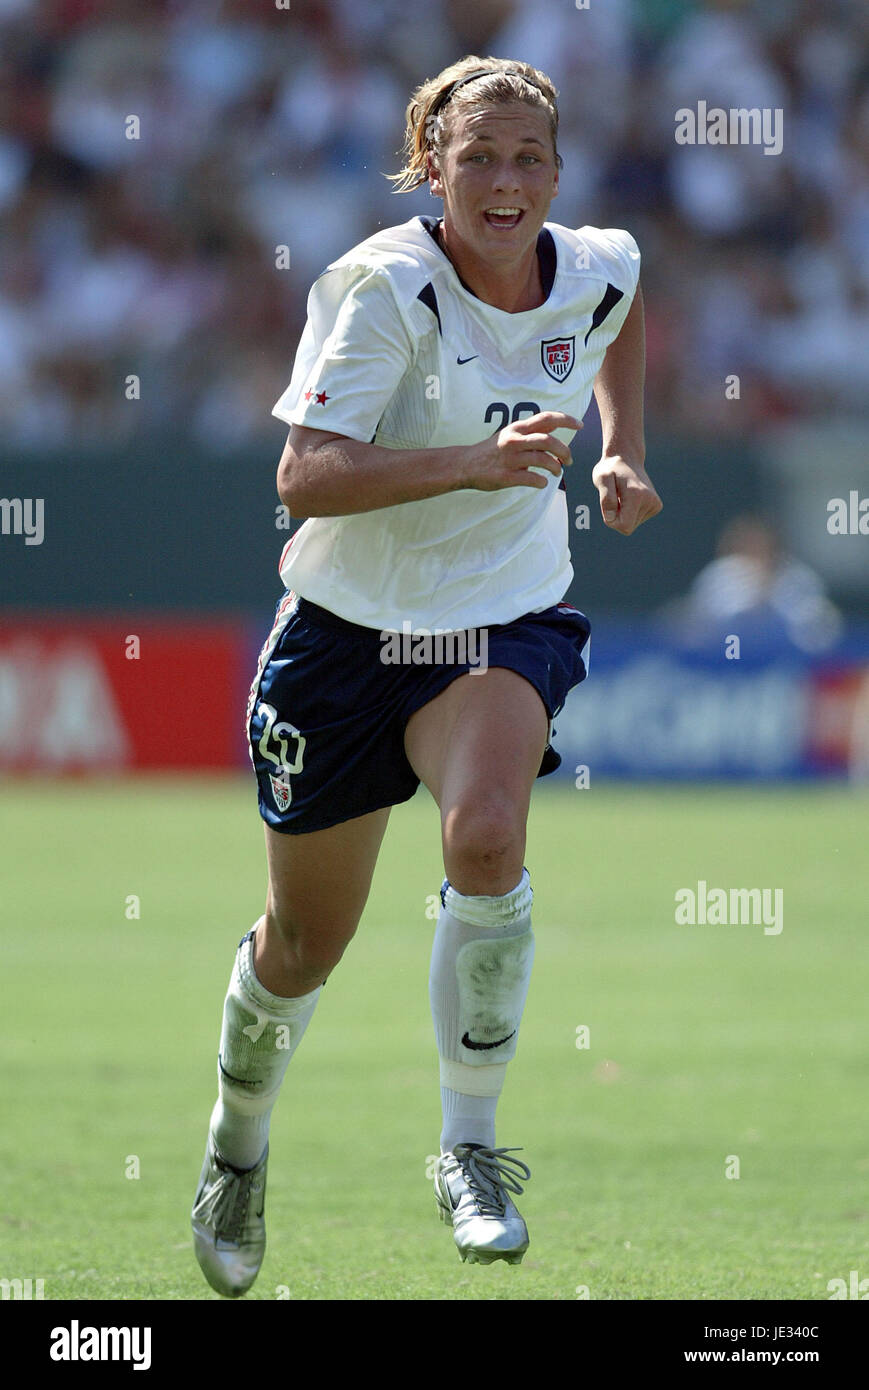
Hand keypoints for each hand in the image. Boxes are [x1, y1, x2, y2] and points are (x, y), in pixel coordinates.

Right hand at [462, 411, 581, 491]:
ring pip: (543, 460)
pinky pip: (531, 479)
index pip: (547, 418)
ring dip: (556, 468)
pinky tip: (542, 483)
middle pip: (549, 441)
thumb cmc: (492, 450)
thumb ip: (531, 431)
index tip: (580, 425)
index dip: (566, 420)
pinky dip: (541, 482)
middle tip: (569, 460)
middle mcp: (515, 440)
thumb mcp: (510, 434)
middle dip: (565, 451)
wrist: (465, 465)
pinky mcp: (506, 476)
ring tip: (557, 473)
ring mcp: (510, 459)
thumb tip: (555, 425)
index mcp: (518, 428)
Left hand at [592, 455, 661, 534]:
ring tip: (623, 495)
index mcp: (636, 495)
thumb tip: (611, 518)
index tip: (608, 506)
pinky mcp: (656, 505)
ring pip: (632, 524)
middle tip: (615, 497)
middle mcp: (650, 500)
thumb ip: (606, 498)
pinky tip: (630, 497)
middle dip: (617, 517)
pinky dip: (630, 512)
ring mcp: (655, 503)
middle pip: (628, 527)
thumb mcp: (601, 479)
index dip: (612, 521)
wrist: (626, 458)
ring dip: (623, 513)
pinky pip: (637, 519)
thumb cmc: (610, 469)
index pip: (624, 526)